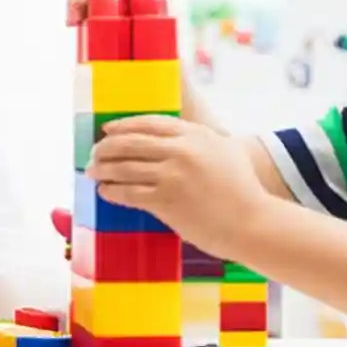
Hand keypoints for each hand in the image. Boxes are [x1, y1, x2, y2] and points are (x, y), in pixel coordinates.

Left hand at [86, 115, 268, 259]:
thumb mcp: (225, 150)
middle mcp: (181, 151)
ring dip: (103, 170)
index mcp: (194, 134)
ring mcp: (172, 176)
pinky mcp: (166, 201)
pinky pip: (129, 193)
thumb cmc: (242, 189)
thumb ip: (199, 139)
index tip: (108, 130)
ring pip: (124, 168)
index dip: (123, 126)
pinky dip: (112, 191)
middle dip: (106, 148)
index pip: (148, 123)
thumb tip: (170, 138)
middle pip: (130, 143)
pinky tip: (105, 192)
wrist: (253, 222)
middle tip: (95, 154)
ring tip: (93, 172)